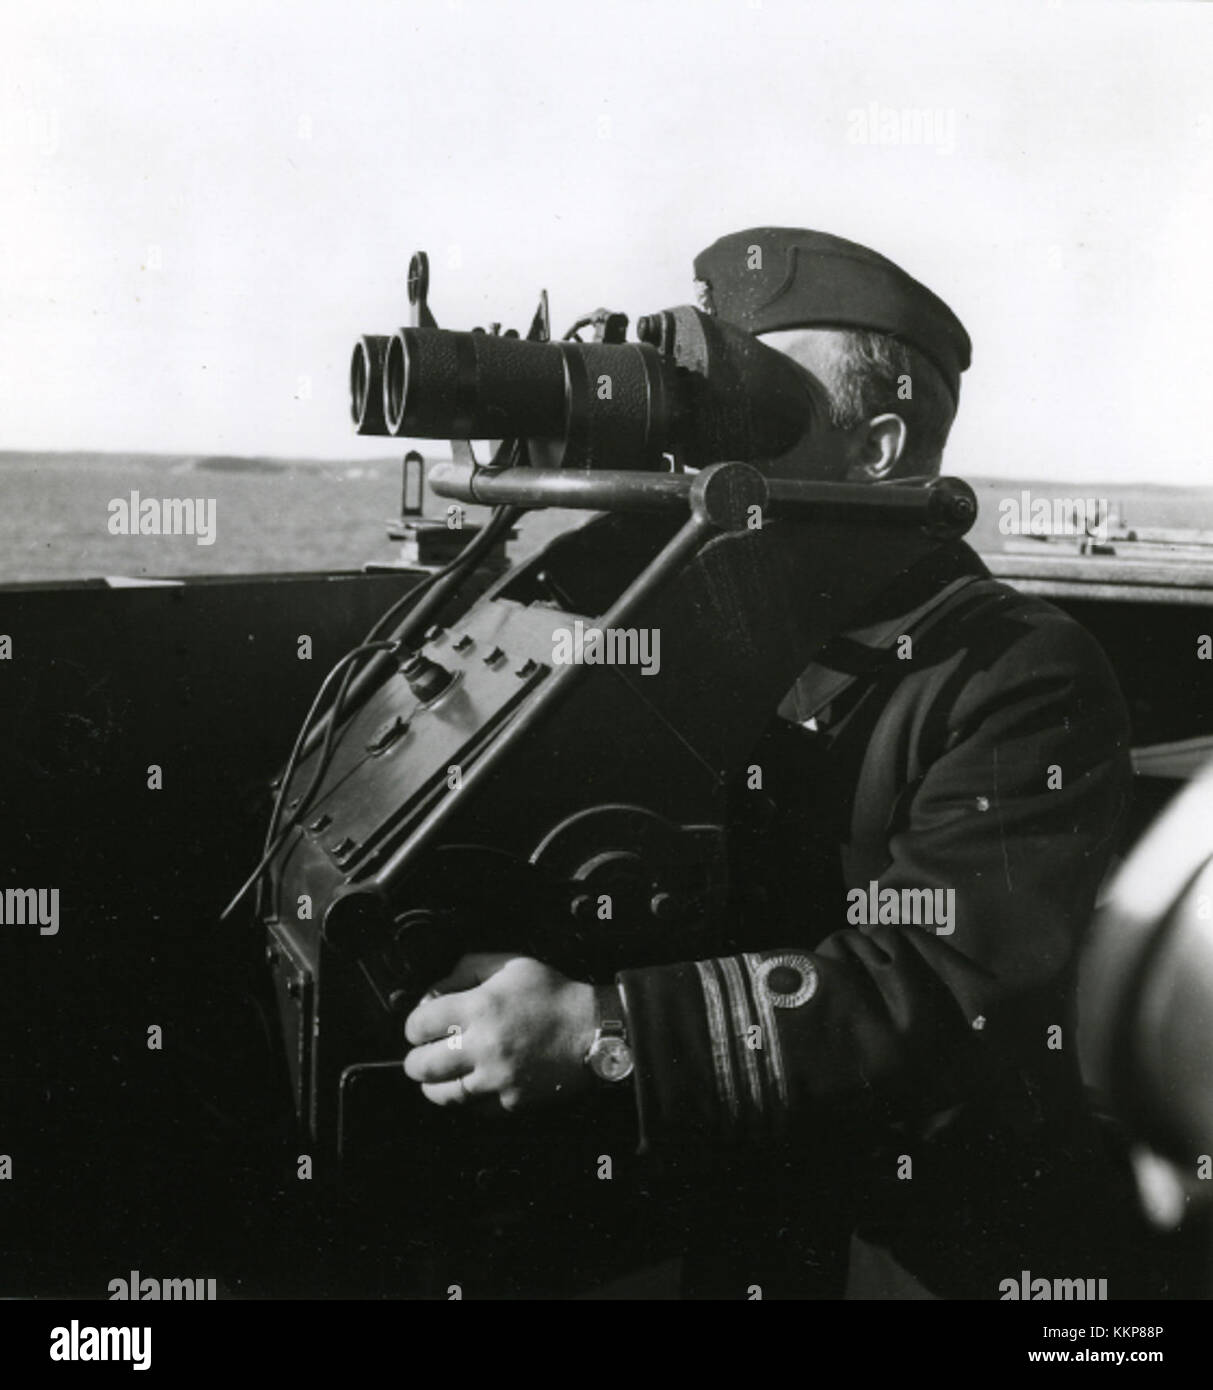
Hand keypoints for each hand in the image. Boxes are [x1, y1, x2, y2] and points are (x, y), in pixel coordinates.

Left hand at [403, 953, 596, 1111]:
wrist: (593, 1030)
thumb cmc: (554, 995)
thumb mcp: (511, 964)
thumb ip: (468, 968)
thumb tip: (436, 989)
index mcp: (480, 1007)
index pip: (419, 1023)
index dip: (413, 1025)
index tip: (419, 1027)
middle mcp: (484, 1045)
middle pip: (422, 1065)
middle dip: (415, 1060)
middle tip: (421, 1054)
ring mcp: (497, 1078)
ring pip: (442, 1094)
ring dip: (433, 1084)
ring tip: (439, 1075)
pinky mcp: (511, 1102)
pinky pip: (475, 1109)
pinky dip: (469, 1098)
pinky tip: (474, 1084)